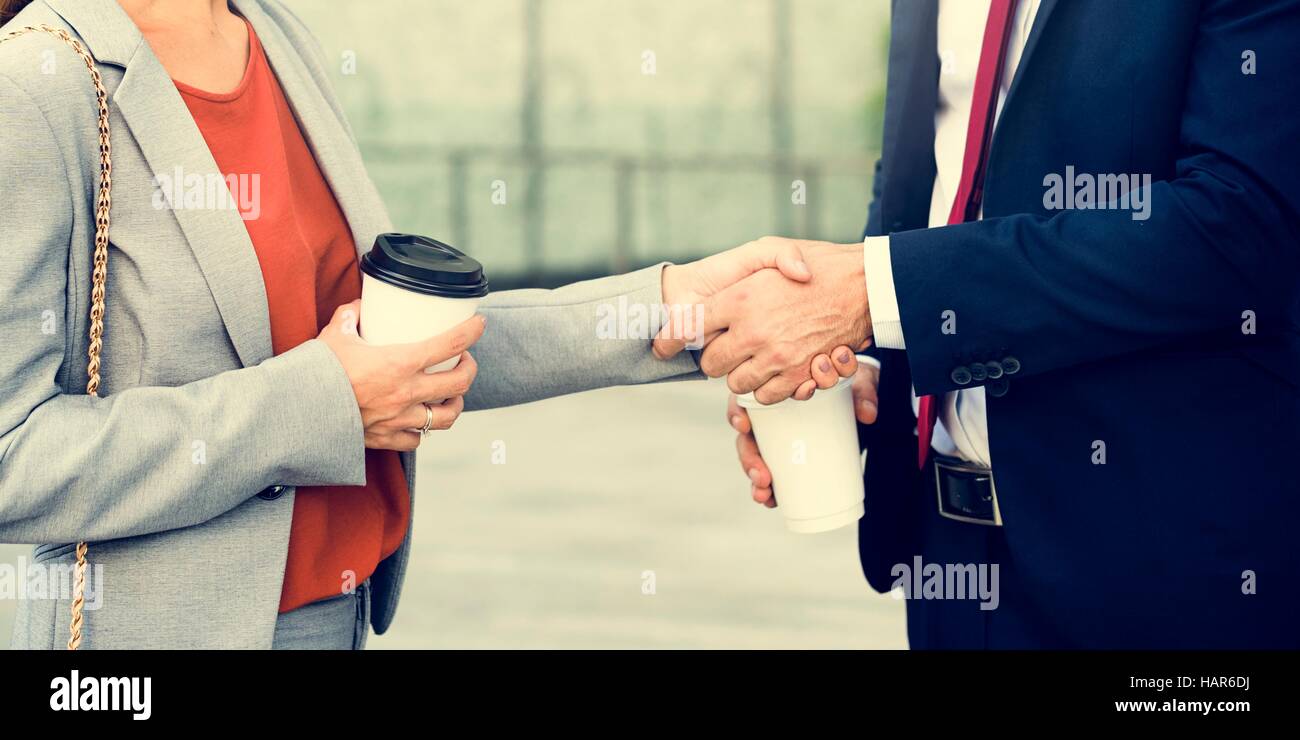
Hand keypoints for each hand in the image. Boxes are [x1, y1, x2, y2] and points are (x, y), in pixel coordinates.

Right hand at [318, 300, 483, 451]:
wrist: (298, 413)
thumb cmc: (316, 372)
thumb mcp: (334, 335)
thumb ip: (351, 317)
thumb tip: (361, 306)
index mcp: (399, 363)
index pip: (449, 344)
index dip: (471, 332)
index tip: (479, 324)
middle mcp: (406, 392)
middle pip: (459, 383)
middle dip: (469, 369)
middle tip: (465, 360)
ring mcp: (399, 419)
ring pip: (446, 416)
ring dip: (454, 404)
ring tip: (451, 395)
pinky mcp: (386, 438)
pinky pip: (416, 440)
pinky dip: (422, 431)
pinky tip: (419, 421)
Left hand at [673, 239, 871, 403]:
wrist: (864, 284)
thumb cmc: (817, 262)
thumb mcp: (770, 249)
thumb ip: (732, 275)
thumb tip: (712, 307)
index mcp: (740, 298)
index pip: (688, 328)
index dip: (672, 338)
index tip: (661, 346)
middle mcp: (753, 331)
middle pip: (711, 363)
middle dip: (714, 357)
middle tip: (724, 346)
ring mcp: (776, 357)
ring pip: (736, 383)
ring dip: (739, 373)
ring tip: (751, 357)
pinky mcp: (798, 375)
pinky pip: (766, 395)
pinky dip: (765, 388)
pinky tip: (771, 369)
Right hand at [729, 350, 878, 506]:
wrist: (858, 399)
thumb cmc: (847, 382)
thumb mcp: (855, 382)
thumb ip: (863, 392)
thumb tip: (868, 413)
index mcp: (775, 391)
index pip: (745, 400)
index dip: (737, 414)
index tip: (744, 427)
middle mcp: (770, 416)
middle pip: (747, 437)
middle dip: (749, 460)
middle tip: (763, 476)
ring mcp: (777, 439)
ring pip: (755, 459)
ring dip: (754, 478)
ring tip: (765, 493)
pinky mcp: (788, 456)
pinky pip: (772, 474)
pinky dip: (768, 489)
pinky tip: (769, 500)